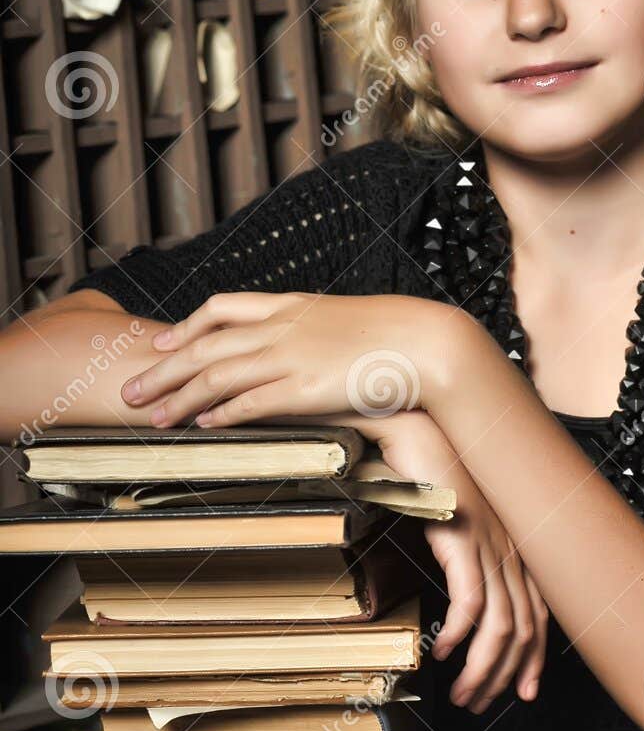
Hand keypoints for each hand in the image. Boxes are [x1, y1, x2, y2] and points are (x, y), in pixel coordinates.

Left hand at [119, 292, 446, 427]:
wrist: (428, 342)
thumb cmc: (397, 336)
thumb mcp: (348, 322)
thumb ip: (318, 333)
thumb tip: (308, 349)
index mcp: (292, 306)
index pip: (222, 308)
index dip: (187, 327)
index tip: (162, 342)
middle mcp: (283, 327)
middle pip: (205, 346)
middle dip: (162, 369)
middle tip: (129, 390)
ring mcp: (291, 356)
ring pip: (217, 375)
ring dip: (179, 397)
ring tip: (152, 416)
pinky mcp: (305, 387)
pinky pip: (250, 401)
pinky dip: (221, 413)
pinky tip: (202, 425)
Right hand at [348, 408, 548, 712]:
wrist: (420, 426)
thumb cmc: (434, 470)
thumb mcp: (458, 517)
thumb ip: (466, 552)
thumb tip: (461, 591)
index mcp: (515, 544)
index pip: (538, 614)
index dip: (533, 659)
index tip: (522, 692)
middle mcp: (512, 547)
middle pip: (524, 628)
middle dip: (506, 675)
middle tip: (482, 705)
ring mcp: (491, 542)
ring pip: (501, 624)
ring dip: (482, 667)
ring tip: (462, 694)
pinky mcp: (464, 536)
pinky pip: (470, 599)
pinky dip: (459, 634)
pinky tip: (441, 651)